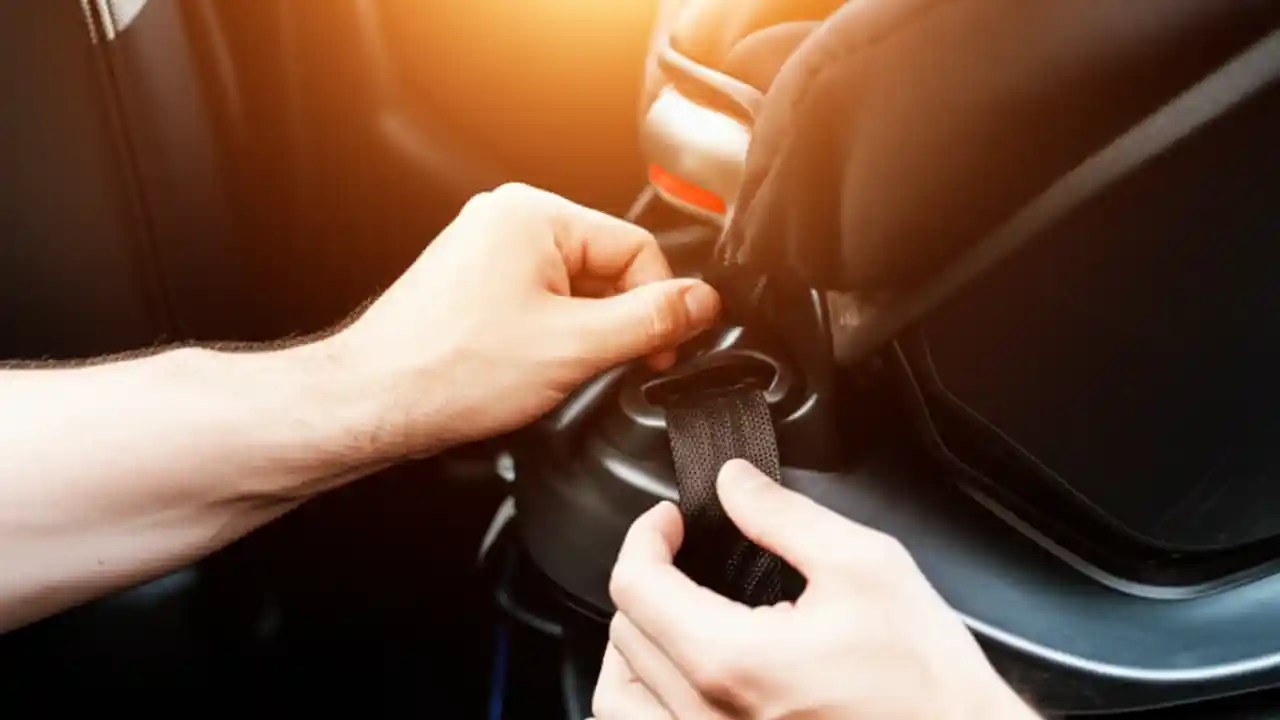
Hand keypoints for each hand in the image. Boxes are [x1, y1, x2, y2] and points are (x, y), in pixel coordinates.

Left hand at [324, 183, 719, 459]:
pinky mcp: (475, 281)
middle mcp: (507, 219)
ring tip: (555, 369)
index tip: (662, 349)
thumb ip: (650, 320)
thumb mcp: (575, 347)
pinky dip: (553, 334)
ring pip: (575, 288)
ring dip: (584, 331)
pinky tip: (532, 366)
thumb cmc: (448, 370)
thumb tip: (701, 302)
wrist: (373, 402)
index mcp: (533, 213)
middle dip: (616, 320)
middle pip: (606, 266)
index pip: (637, 248)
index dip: (659, 304)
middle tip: (608, 366)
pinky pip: (541, 299)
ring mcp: (487, 248)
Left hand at [594, 460, 1036, 719]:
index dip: (646, 536)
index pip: (635, 585)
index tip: (669, 521)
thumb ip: (783, 517)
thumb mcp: (864, 566)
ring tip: (666, 614)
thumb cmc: (925, 680)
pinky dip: (642, 700)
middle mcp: (707, 717)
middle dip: (645, 578)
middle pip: (625, 633)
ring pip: (617, 697)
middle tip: (679, 554)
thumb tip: (733, 483)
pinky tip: (674, 676)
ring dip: (631, 645)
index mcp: (732, 659)